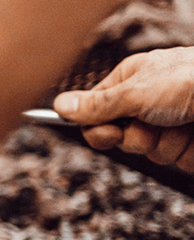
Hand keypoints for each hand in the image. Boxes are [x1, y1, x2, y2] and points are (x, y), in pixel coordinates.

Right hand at [53, 47, 193, 169]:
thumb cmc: (193, 81)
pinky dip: (181, 150)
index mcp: (132, 81)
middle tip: (148, 123)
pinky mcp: (186, 146)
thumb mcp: (138, 92)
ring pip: (143, 150)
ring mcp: (168, 125)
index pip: (95, 110)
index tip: (103, 130)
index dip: (96, 125)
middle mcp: (148, 103)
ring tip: (182, 122)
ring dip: (161, 142)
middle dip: (132, 136)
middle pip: (116, 135)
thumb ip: (98, 105)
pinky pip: (169, 159)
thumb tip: (60, 105)